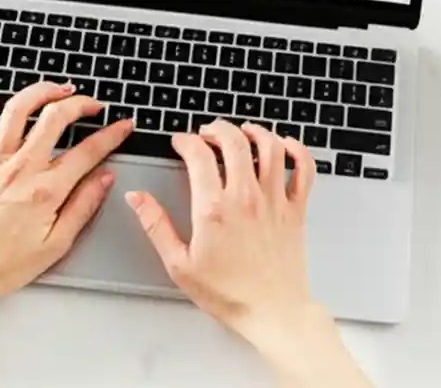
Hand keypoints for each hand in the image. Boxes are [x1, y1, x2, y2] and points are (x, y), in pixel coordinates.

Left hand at [0, 81, 132, 317]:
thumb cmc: (0, 266)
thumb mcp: (55, 245)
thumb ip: (83, 207)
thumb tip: (105, 179)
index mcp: (45, 191)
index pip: (89, 151)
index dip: (112, 134)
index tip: (122, 126)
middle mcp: (19, 169)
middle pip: (56, 117)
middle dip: (81, 103)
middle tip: (93, 104)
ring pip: (17, 109)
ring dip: (41, 92)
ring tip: (57, 90)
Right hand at [127, 121, 369, 386]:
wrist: (271, 311)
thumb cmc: (228, 293)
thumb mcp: (179, 264)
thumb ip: (156, 225)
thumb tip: (137, 199)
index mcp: (214, 208)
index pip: (199, 155)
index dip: (186, 141)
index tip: (180, 142)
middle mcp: (246, 197)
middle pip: (234, 141)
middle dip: (217, 129)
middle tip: (208, 132)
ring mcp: (274, 200)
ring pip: (270, 147)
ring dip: (255, 132)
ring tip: (243, 131)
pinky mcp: (296, 209)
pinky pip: (304, 169)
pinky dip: (298, 151)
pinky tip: (286, 146)